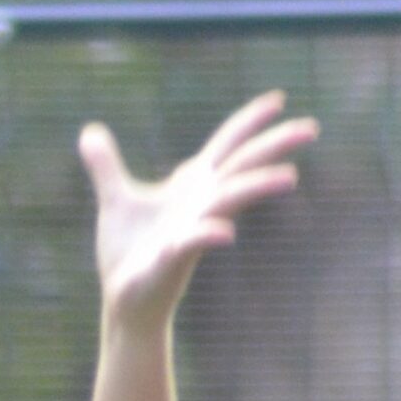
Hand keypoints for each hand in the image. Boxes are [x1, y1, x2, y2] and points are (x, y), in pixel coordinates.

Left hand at [84, 91, 316, 330]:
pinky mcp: (173, 260)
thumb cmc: (129, 254)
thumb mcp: (114, 200)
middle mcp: (200, 206)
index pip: (227, 146)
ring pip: (229, 203)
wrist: (124, 301)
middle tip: (310, 127)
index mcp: (190, 187)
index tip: (279, 99)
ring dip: (256, 188)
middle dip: (274, 147)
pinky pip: (193, 244)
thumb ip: (106, 166)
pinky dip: (208, 236)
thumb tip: (90, 132)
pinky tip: (224, 234)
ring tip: (289, 177)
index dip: (250, 122)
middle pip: (242, 167)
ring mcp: (191, 231)